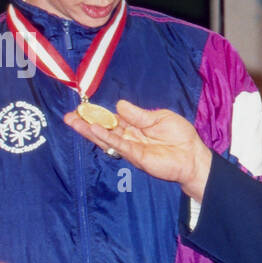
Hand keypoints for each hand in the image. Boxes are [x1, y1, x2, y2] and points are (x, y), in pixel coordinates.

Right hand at [64, 99, 212, 201]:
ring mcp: (131, 147)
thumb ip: (139, 114)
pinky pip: (118, 145)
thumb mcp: (159, 118)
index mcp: (135, 126)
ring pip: (106, 138)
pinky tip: (94, 129)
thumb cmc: (180, 136)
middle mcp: (130, 137)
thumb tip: (118, 105)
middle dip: (86, 122)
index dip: (98, 113)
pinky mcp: (136, 156)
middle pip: (104, 129)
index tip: (83, 107)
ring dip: (89, 130)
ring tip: (73, 121)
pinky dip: (106, 137)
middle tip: (69, 116)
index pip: (112, 119)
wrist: (192, 156)